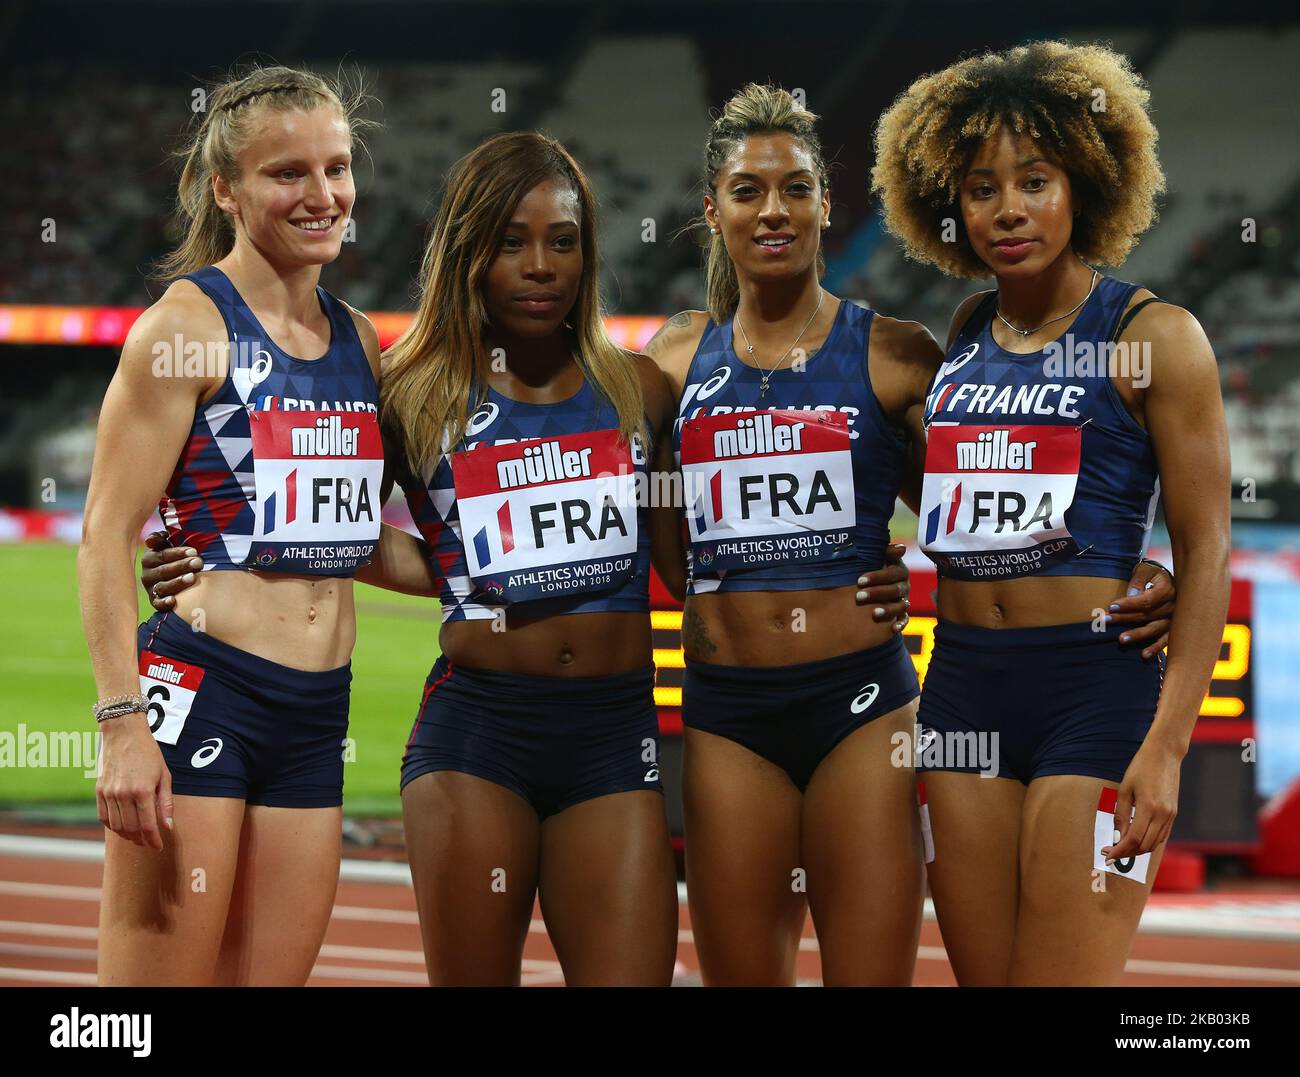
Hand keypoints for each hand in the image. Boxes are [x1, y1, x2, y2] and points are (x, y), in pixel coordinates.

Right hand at [96, 714, 172, 850]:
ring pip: (117, 826)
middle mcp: (123, 795)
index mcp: (143, 791)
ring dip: (128, 836)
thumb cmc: (149, 754)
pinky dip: (113, 826)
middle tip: (149, 843)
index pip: (148, 826)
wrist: (124, 734)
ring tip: (138, 837)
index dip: (154, 840)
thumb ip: (165, 803)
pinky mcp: (99, 791)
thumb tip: (167, 826)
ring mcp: (109, 794)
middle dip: (142, 840)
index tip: (158, 846)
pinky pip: (103, 817)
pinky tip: (122, 827)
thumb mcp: (164, 776)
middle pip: (131, 829)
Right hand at [141, 531, 203, 610]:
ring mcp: (151, 589)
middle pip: (164, 570)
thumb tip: (151, 540)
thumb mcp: (167, 545)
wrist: (177, 578)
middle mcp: (147, 575)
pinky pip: (158, 604)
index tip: (194, 551)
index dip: (178, 553)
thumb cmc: (176, 558)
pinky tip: (173, 600)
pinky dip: (164, 603)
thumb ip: (160, 538)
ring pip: (162, 587)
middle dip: (182, 566)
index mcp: (150, 559)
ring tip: (192, 577)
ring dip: (177, 582)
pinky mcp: (155, 602)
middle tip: (198, 562)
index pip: (163, 555)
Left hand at [855, 542, 909, 631]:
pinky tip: (892, 628)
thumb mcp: (876, 557)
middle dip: (877, 593)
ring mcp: (904, 600)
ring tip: (873, 613)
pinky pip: (905, 619)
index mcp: (899, 571)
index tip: (859, 580)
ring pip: (900, 606)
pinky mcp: (902, 614)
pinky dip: (900, 624)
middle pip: (896, 590)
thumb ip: (885, 551)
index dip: (877, 576)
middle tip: (858, 596)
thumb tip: (901, 548)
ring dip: (887, 610)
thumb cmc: (871, 567)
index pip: (893, 573)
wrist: (870, 585)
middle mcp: (904, 586)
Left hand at [1101, 740, 1180, 860]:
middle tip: (1111, 853)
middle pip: (1144, 845)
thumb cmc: (1141, 768)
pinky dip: (1148, 842)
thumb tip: (1117, 836)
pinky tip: (1136, 840)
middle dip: (1127, 853)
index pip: (1133, 839)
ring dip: (1138, 850)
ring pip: (1154, 843)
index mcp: (1149, 807)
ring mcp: (1171, 815)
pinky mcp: (1174, 814)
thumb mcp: (1125, 789)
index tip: (1108, 855)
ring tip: (1121, 848)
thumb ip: (1121, 815)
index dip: (1120, 850)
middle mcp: (1163, 814)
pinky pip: (1161, 835)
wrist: (1165, 755)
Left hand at [1106, 561, 1174, 658]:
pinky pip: (1166, 640)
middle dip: (1126, 618)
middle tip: (1107, 621)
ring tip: (1121, 639)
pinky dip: (1156, 648)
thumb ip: (1139, 579)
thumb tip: (1132, 594)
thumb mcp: (1145, 569)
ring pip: (1155, 628)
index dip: (1129, 604)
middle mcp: (1174, 605)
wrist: (1169, 581)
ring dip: (1138, 635)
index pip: (1147, 599)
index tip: (1111, 607)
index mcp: (1168, 589)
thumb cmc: (1153, 574)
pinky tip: (1144, 655)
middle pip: (1147, 614)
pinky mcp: (1174, 629)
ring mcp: (1175, 619)